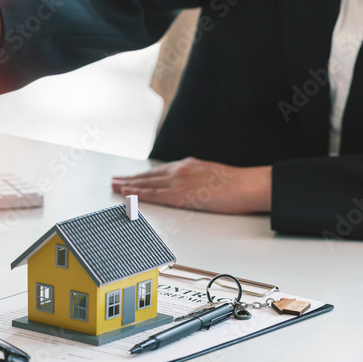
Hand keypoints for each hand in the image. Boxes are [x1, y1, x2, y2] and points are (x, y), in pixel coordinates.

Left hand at [111, 157, 271, 213]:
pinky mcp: (181, 194)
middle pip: (149, 176)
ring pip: (147, 183)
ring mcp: (180, 181)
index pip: (159, 172)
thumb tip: (192, 187)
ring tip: (115, 186)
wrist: (249, 185)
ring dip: (129, 185)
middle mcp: (180, 171)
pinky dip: (139, 194)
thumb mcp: (213, 175)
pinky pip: (154, 195)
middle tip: (114, 180)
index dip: (143, 175)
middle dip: (130, 178)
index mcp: (189, 166)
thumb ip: (197, 179)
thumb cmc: (237, 184)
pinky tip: (128, 194)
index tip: (130, 177)